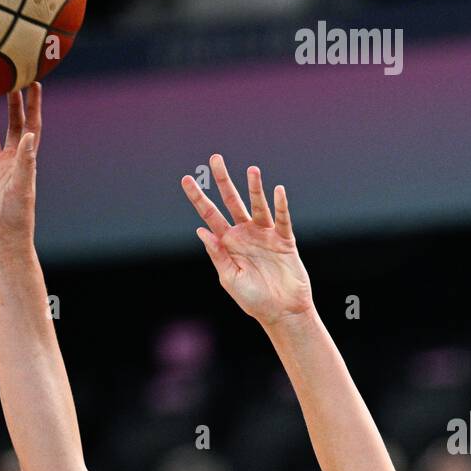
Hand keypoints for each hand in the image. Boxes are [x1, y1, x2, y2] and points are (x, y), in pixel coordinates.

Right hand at [0, 85, 41, 259]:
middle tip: (4, 75)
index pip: (30, 126)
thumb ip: (25, 161)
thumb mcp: (22, 188)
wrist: (1, 246)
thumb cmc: (16, 220)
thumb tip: (28, 134)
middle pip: (9, 124)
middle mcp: (9, 163)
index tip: (34, 80)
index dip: (34, 105)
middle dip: (8, 101)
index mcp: (24, 161)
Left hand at [181, 155, 313, 328]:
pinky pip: (282, 220)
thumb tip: (201, 230)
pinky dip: (281, 206)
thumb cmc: (253, 299)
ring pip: (257, 206)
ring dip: (255, 188)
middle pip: (232, 202)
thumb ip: (217, 254)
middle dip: (223, 181)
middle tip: (215, 158)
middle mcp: (245, 234)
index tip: (186, 179)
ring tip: (251, 170)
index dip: (198, 198)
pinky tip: (278, 191)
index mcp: (228, 243)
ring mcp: (265, 235)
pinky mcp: (284, 240)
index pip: (210, 215)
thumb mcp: (229, 278)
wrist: (280, 312)